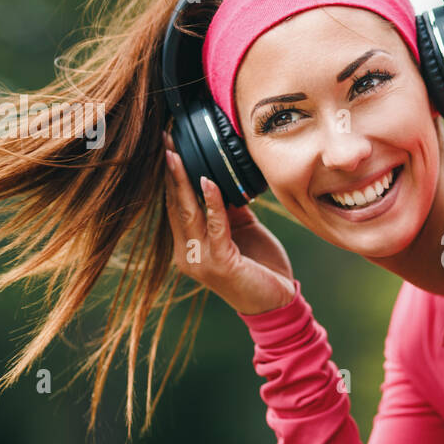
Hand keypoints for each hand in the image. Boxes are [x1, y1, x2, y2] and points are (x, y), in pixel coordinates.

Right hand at [162, 128, 294, 315]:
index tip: (168, 147)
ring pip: (187, 213)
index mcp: (190, 245)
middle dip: (170, 172)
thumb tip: (222, 179)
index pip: (175, 205)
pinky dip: (212, 203)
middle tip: (164, 141)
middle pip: (175, 206)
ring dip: (182, 181)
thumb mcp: (243, 231)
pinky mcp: (220, 264)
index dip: (170, 176)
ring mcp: (201, 261)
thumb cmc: (260, 266)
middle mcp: (188, 254)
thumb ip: (229, 209)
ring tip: (176, 154)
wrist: (279, 303)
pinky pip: (215, 227)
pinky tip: (209, 182)